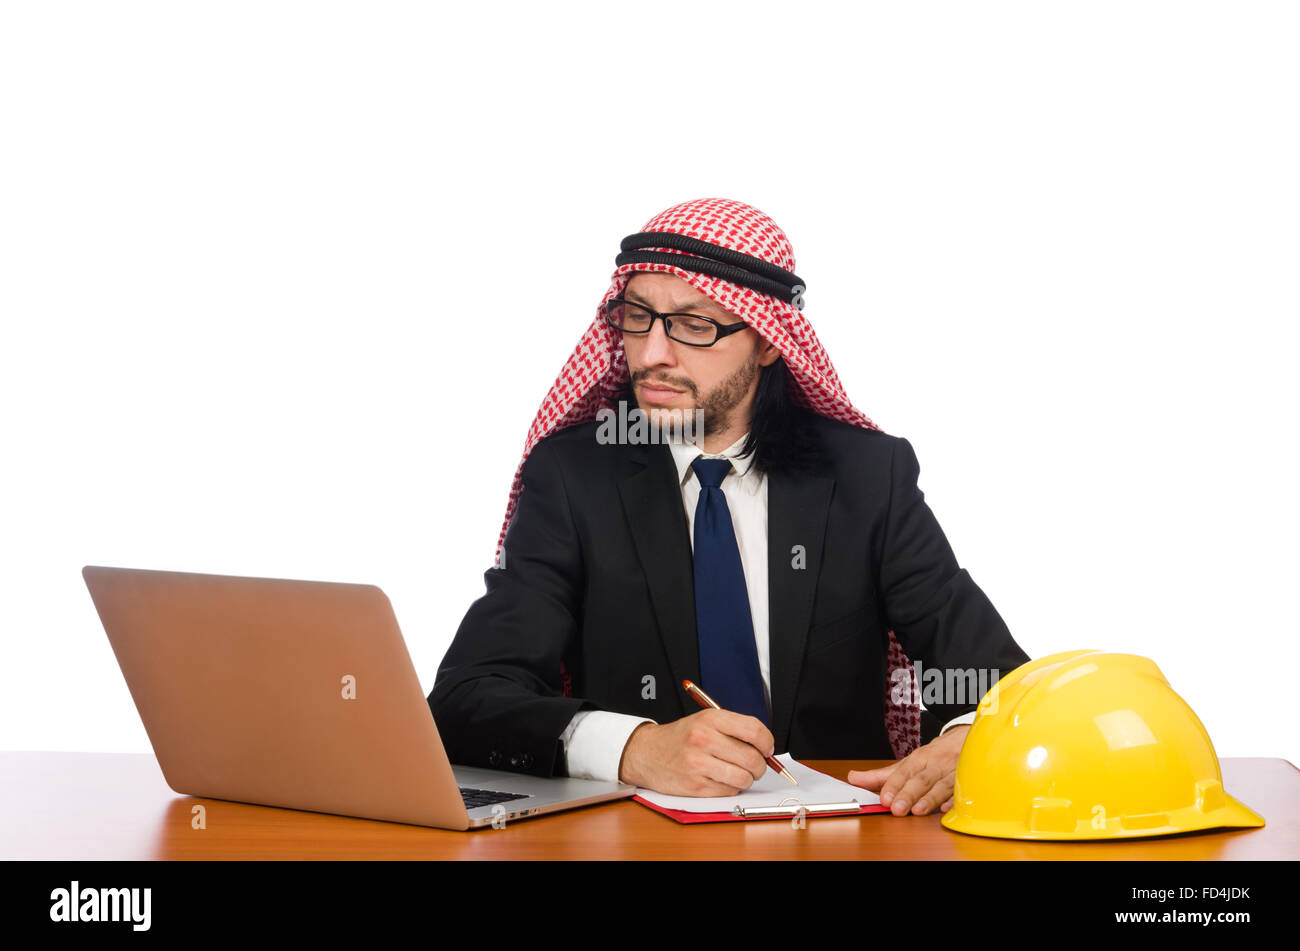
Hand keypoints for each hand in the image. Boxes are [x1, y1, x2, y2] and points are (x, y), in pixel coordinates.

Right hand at [618, 708, 774, 795]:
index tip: (767, 749)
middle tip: (755, 766)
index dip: (767, 743)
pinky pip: (729, 791)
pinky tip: (719, 779)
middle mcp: (703, 739)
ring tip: (736, 773)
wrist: (646, 753)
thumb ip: (735, 729)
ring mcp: (698, 764)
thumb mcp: (704, 721)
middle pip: (752, 758)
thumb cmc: (681, 737)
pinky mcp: (694, 786)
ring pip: (743, 778)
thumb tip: (767, 748)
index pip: (754, 730)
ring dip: (746, 779)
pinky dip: (730, 788)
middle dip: (760, 766)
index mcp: (710, 719)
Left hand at [845, 724, 969, 815]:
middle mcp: (935, 766)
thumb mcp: (906, 764)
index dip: (894, 786)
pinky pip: (963, 792)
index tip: (885, 799)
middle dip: (909, 794)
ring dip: (930, 799)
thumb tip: (853, 779)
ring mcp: (952, 773)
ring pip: (941, 786)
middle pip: (921, 780)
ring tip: (918, 811)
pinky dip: (955, 801)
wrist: (963, 742)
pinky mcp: (968, 783)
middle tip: (897, 809)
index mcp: (919, 760)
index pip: (904, 772)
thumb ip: (880, 775)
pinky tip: (946, 809)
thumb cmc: (932, 758)